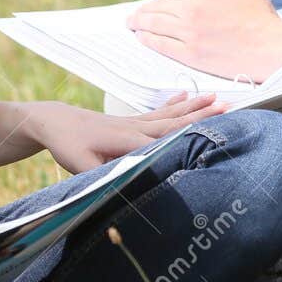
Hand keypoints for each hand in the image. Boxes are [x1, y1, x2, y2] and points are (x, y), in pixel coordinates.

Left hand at [23, 94, 222, 173]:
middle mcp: (136, 127)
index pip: (164, 141)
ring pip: (170, 114)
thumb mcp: (81, 165)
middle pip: (175, 122)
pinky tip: (185, 95)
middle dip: (201, 116)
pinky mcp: (130, 121)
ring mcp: (135, 122)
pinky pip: (158, 112)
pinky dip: (174, 103)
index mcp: (128, 139)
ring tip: (215, 97)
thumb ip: (103, 176)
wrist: (55, 122)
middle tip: (226, 106)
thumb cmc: (68, 144)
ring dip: (194, 106)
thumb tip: (122, 186)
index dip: (187, 139)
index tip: (212, 137)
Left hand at [128, 0, 281, 81]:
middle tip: (132, 16)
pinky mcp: (191, 56)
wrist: (269, 47)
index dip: (168, 0)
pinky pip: (162, 46)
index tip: (162, 4)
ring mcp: (189, 36)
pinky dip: (148, 40)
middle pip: (157, 10)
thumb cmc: (259, 13)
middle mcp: (191, 14)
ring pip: (155, 27)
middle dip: (142, 12)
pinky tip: (142, 38)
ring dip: (139, 24)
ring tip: (132, 25)